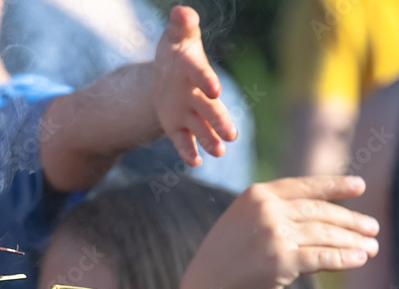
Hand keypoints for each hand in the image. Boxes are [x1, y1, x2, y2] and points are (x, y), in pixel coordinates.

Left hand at [153, 6, 236, 165]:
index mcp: (194, 71)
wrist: (167, 72)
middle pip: (209, 109)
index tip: (215, 90)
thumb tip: (181, 12)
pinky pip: (183, 141)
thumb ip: (181, 24)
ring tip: (219, 152)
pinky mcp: (178, 126)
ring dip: (209, 140)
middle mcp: (196, 94)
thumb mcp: (176, 36)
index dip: (206, 81)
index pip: (201, 76)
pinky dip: (188, 151)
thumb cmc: (176, 50)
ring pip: (201, 128)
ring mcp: (188, 112)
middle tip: (231, 136)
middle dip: (219, 121)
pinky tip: (194, 163)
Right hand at [178, 176, 379, 288]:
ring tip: (372, 247)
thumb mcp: (242, 227)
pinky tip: (360, 259)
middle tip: (372, 228)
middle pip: (320, 212)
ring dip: (354, 241)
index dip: (335, 186)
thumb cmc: (224, 264)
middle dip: (351, 220)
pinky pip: (323, 257)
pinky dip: (345, 259)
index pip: (305, 186)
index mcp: (255, 196)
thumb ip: (273, 215)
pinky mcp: (282, 261)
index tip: (360, 187)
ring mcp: (274, 235)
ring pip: (326, 234)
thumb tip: (321, 218)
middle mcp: (266, 210)